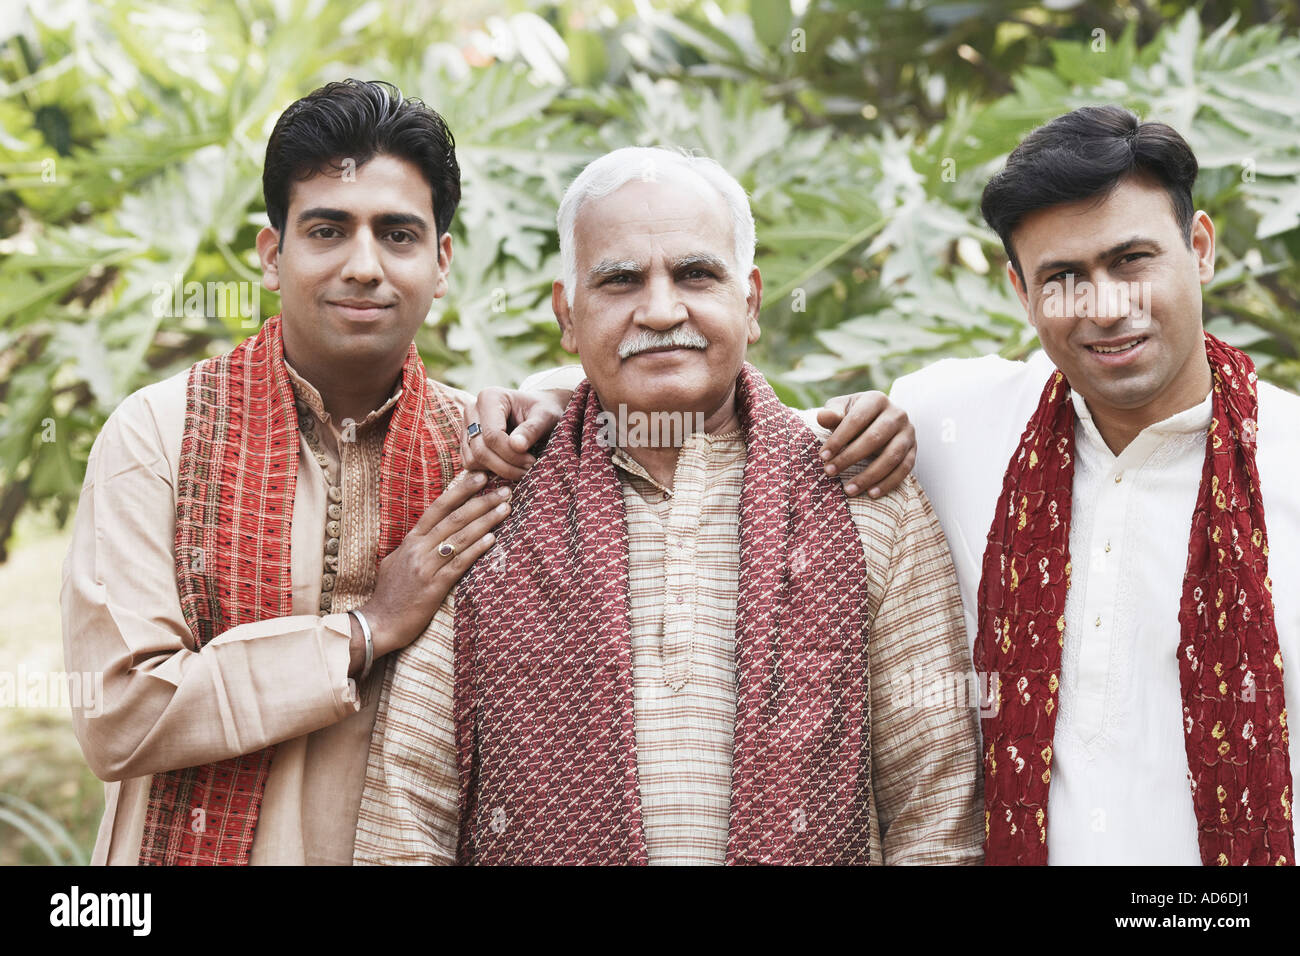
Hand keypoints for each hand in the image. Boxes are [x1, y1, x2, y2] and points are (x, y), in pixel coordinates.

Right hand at [351, 471, 510, 671]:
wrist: (376, 624)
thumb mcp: (396, 562)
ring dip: (486, 521)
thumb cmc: (389, 595)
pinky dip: (476, 549)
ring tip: (506, 509)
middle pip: (454, 518)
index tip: (479, 477)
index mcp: (410, 541)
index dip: (460, 491)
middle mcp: (418, 549)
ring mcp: (426, 566)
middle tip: (504, 490)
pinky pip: (459, 563)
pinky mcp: (434, 587)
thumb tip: (431, 534)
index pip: (438, 508)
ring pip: (460, 537)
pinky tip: (492, 539)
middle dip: (481, 501)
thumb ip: (414, 547)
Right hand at [461, 387, 570, 479]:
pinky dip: (489, 470)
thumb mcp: (545, 416)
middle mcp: (472, 410)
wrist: (537, 411)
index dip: (511, 454)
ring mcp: (466, 426)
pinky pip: (470, 463)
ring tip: (522, 469)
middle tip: (529, 470)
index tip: (532, 461)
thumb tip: (517, 446)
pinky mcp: (466, 441)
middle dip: (506, 466)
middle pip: (480, 449)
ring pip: (473, 460)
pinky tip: (510, 467)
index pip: (493, 435)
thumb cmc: (543, 411)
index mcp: (490, 397)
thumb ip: (532, 429)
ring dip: (498, 471)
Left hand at [815, 391, 915, 497]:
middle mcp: (897, 414)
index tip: (822, 456)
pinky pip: (904, 469)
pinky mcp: (913, 451)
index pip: (857, 419)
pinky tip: (871, 494)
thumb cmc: (853, 416)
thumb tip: (823, 417)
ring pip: (892, 456)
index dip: (839, 438)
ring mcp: (908, 433)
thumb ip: (832, 414)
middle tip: (829, 472)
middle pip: (875, 438)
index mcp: (877, 399)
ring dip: (869, 475)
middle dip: (850, 457)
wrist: (877, 421)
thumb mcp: (841, 410)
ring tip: (849, 489)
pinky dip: (888, 483)